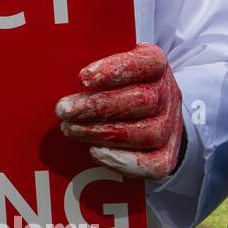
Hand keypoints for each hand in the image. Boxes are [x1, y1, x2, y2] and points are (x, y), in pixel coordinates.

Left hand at [54, 42, 183, 178]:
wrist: (150, 117)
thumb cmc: (118, 86)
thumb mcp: (109, 68)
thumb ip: (93, 69)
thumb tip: (56, 72)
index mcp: (155, 65)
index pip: (147, 62)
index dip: (116, 70)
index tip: (83, 78)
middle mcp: (168, 94)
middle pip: (143, 100)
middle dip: (98, 106)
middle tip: (64, 110)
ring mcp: (171, 127)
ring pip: (146, 133)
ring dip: (101, 133)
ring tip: (70, 129)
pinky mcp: (167, 155)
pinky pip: (153, 164)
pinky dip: (122, 161)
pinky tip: (95, 152)